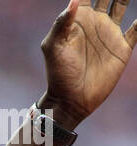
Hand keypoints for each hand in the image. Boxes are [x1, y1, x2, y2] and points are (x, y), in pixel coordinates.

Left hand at [40, 0, 136, 126]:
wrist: (71, 100)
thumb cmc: (58, 74)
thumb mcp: (53, 47)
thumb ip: (61, 23)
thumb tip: (74, 0)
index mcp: (78, 18)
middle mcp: (95, 22)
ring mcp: (109, 34)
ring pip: (122, 5)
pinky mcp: (121, 48)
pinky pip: (136, 30)